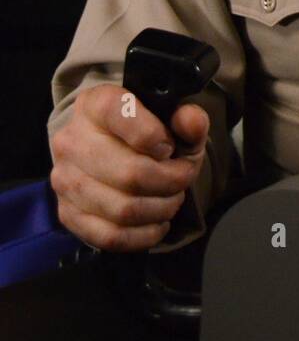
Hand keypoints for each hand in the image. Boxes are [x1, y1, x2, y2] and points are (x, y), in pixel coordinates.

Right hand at [49, 83, 209, 252]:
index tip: (169, 147)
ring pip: (123, 209)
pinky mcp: (67, 213)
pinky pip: (110, 236)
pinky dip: (143, 235)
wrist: (110, 149)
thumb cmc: (145, 133)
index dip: (156, 137)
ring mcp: (64, 179)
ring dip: (160, 209)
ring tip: (172, 200)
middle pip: (131, 173)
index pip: (122, 115)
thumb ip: (188, 119)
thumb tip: (191, 121)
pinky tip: (157, 222)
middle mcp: (72, 140)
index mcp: (95, 104)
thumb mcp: (172, 120)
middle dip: (170, 182)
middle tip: (183, 180)